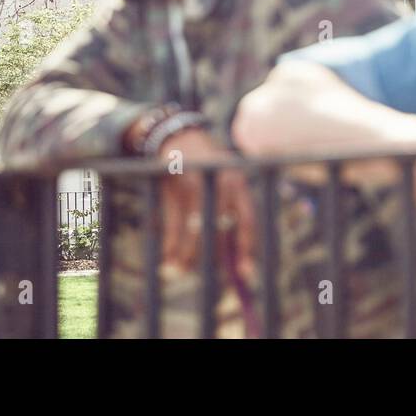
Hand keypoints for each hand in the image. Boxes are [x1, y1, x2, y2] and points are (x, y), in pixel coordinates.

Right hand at [157, 128, 255, 282]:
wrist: (178, 136)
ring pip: (194, 231)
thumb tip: (233, 255)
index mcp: (239, 182)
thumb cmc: (206, 165)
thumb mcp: (224, 180)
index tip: (245, 272)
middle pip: (219, 229)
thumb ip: (230, 211)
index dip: (246, 247)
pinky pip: (173, 224)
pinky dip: (170, 244)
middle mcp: (220, 183)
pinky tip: (168, 259)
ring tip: (180, 271)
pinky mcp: (173, 188)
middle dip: (213, 257)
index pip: (248, 219)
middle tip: (211, 279)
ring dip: (187, 255)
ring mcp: (196, 185)